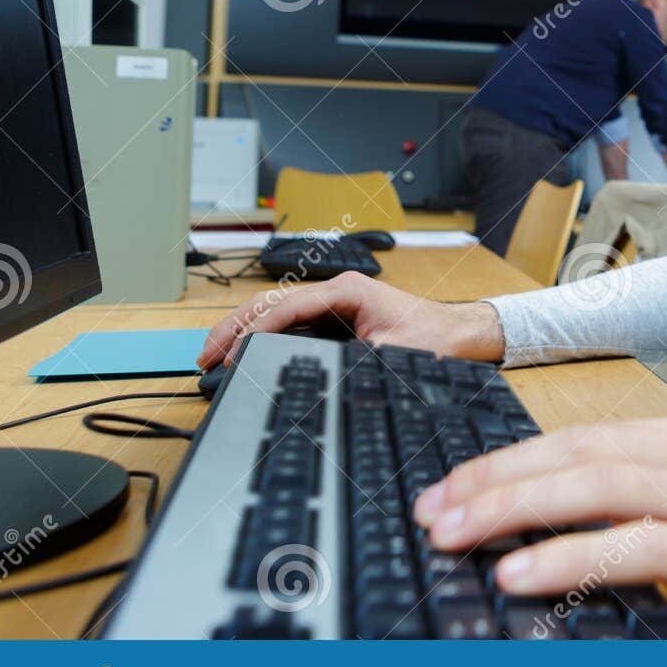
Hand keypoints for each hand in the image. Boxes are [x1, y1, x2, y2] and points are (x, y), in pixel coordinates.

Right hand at [197, 273, 503, 369]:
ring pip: (276, 309)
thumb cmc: (436, 338)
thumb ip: (359, 362)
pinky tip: (245, 351)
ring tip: (213, 356)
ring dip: (243, 330)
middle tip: (205, 358)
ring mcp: (335, 301)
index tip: (230, 353)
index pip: (288, 306)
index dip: (254, 330)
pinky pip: (290, 320)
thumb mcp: (397, 354)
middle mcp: (338, 290)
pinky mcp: (337, 315)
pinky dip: (263, 334)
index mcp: (349, 291)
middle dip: (235, 328)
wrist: (461, 334)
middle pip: (272, 302)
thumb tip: (323, 377)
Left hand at [412, 407, 666, 638]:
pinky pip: (638, 544)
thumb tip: (623, 536)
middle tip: (437, 504)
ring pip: (597, 483)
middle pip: (583, 449)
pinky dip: (571, 556)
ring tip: (455, 531)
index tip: (469, 483)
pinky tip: (524, 573)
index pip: (599, 435)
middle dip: (499, 476)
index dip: (524, 458)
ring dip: (515, 507)